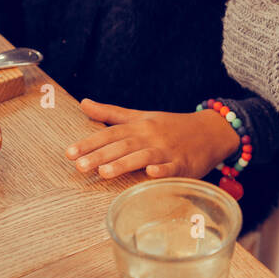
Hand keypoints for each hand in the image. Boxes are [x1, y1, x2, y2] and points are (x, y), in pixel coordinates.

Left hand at [65, 99, 239, 180]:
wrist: (210, 131)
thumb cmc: (170, 127)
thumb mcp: (140, 117)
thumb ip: (111, 113)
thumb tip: (84, 103)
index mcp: (139, 127)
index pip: (110, 134)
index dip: (89, 142)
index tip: (69, 153)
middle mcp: (150, 137)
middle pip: (122, 145)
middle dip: (100, 155)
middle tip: (78, 166)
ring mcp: (167, 150)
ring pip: (143, 157)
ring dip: (124, 164)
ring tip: (103, 173)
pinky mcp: (183, 164)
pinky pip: (172, 168)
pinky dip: (162, 171)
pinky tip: (150, 174)